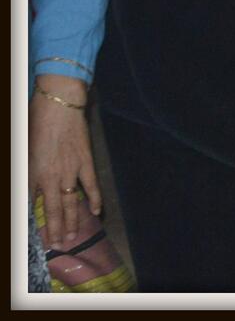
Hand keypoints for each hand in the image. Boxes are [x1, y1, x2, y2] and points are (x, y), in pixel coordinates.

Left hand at [29, 79, 99, 246]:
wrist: (60, 105)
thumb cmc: (35, 122)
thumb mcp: (22, 149)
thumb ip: (25, 171)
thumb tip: (28, 188)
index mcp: (32, 173)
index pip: (31, 204)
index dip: (34, 222)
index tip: (37, 236)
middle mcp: (51, 177)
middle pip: (52, 209)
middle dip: (54, 228)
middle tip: (57, 244)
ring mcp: (70, 170)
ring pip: (71, 202)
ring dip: (71, 221)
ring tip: (71, 237)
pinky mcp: (86, 161)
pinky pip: (90, 184)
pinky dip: (94, 198)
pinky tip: (96, 212)